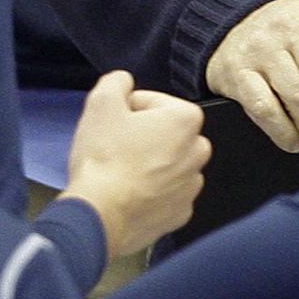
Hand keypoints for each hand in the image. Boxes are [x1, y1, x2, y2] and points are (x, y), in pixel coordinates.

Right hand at [62, 70, 211, 258]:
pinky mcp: (180, 213)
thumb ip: (116, 82)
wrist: (100, 216)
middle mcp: (199, 151)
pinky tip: (128, 194)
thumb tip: (123, 81)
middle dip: (140, 136)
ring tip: (119, 173)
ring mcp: (191, 186)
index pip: (151, 102)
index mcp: (186, 119)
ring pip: (165, 164)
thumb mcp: (101, 104)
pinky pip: (165, 194)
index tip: (112, 125)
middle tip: (113, 148)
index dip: (125, 110)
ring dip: (146, 164)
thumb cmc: (104, 160)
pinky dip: (149, 193)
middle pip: (162, 133)